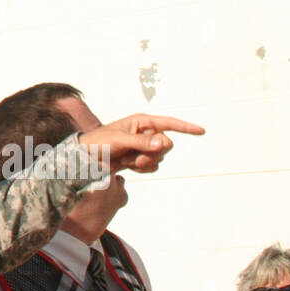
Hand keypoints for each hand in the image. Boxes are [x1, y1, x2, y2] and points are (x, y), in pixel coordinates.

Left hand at [78, 115, 203, 173]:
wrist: (88, 159)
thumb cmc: (99, 143)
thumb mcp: (119, 140)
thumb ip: (141, 142)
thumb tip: (163, 142)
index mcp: (141, 121)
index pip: (168, 123)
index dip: (185, 127)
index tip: (201, 131)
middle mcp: (145, 133)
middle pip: (166, 144)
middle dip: (153, 153)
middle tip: (134, 156)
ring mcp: (144, 146)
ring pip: (160, 157)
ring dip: (144, 162)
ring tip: (127, 159)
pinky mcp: (140, 158)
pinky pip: (153, 166)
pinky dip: (142, 168)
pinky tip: (129, 165)